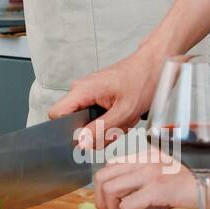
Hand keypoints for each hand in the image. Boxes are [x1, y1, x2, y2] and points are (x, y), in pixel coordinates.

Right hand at [49, 45, 165, 150]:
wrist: (153, 66)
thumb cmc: (141, 81)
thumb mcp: (124, 112)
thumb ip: (100, 129)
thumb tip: (81, 142)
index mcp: (82, 90)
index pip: (56, 114)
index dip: (67, 130)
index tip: (85, 139)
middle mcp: (81, 90)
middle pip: (73, 123)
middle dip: (94, 133)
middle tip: (115, 131)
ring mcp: (88, 93)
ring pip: (86, 122)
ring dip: (105, 128)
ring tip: (123, 122)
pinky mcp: (96, 96)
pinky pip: (95, 116)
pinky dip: (109, 122)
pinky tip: (122, 118)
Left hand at [93, 154, 209, 208]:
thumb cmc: (203, 177)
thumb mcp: (170, 180)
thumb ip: (150, 192)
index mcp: (145, 155)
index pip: (110, 167)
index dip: (107, 189)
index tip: (117, 206)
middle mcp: (142, 160)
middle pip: (101, 177)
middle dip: (101, 201)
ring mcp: (148, 172)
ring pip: (108, 189)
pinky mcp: (157, 187)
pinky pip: (127, 206)